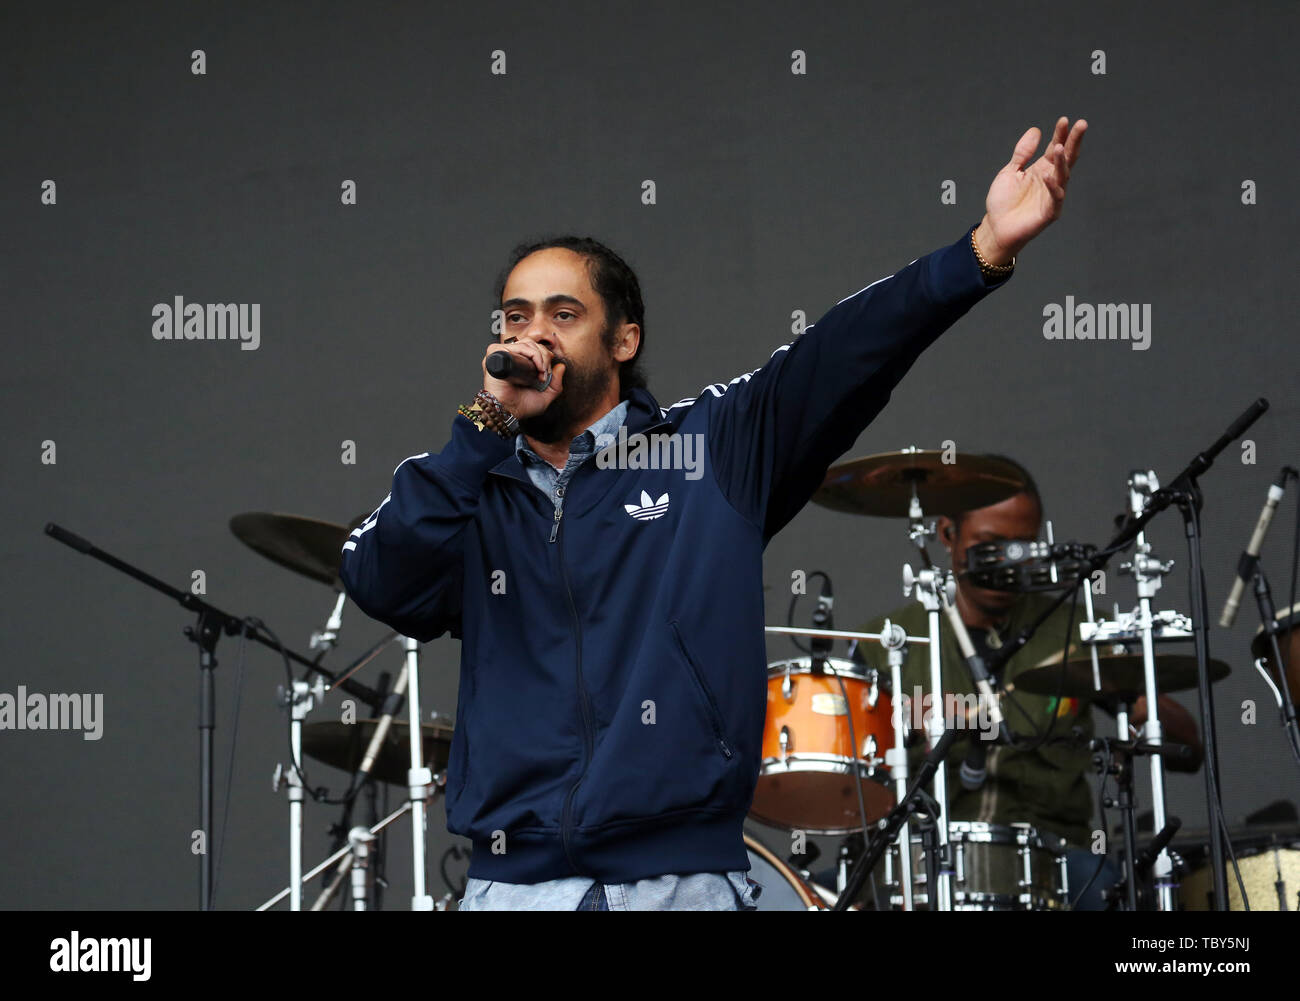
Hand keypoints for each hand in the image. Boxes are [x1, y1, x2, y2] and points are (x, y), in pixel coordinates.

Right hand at [482, 342, 564, 420]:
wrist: (508, 411)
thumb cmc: (521, 406)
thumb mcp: (545, 396)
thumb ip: (556, 383)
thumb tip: (561, 366)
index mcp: (519, 363)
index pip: (534, 348)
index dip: (545, 356)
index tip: (547, 372)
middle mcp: (510, 357)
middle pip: (532, 343)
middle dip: (545, 357)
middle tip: (545, 374)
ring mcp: (503, 354)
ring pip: (527, 343)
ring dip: (540, 357)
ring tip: (540, 373)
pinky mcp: (496, 354)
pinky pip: (517, 346)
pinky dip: (531, 354)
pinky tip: (534, 368)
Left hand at [973, 117, 1087, 265]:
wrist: (995, 228)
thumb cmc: (1003, 201)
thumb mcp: (1010, 171)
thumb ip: (1022, 153)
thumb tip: (1036, 130)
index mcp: (1042, 169)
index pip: (1055, 147)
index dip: (1061, 134)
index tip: (1064, 120)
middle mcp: (1051, 180)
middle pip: (1066, 157)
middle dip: (1074, 141)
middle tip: (1081, 124)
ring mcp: (1052, 195)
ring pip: (1063, 175)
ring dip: (1061, 161)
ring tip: (1059, 147)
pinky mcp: (1050, 212)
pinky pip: (1055, 198)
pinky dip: (1053, 187)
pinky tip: (1049, 176)